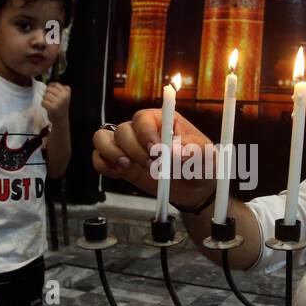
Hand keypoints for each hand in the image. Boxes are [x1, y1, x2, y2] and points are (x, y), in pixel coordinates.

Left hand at [41, 83, 70, 123]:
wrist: (61, 119)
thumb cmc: (61, 107)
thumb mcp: (65, 97)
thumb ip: (62, 89)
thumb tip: (52, 83)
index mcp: (66, 93)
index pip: (56, 84)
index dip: (50, 86)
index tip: (50, 90)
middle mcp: (63, 97)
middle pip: (49, 89)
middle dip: (47, 93)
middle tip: (49, 99)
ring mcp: (58, 102)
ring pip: (45, 95)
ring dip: (45, 99)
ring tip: (49, 103)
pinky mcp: (52, 108)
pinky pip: (43, 102)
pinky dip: (43, 104)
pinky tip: (47, 107)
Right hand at [91, 108, 215, 206]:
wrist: (195, 188)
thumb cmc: (201, 164)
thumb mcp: (206, 155)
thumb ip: (195, 150)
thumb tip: (177, 152)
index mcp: (161, 120)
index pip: (142, 118)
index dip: (145, 133)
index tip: (157, 150)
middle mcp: (141, 130)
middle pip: (123, 130)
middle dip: (135, 150)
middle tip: (153, 166)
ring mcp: (128, 146)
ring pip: (103, 139)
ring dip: (113, 153)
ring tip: (128, 167)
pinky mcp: (120, 164)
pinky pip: (99, 158)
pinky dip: (103, 165)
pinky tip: (118, 173)